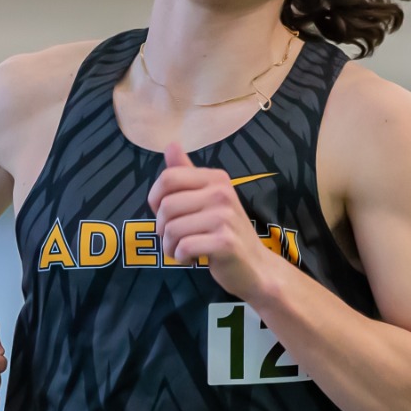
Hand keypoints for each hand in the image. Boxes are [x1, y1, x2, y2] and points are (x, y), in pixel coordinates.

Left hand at [146, 143, 275, 299]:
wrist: (255, 266)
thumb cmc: (225, 232)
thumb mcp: (207, 198)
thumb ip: (187, 174)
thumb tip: (170, 144)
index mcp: (216, 178)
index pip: (168, 178)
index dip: (155, 199)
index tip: (164, 215)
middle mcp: (222, 193)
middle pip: (166, 206)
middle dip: (161, 229)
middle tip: (174, 238)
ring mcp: (225, 217)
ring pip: (172, 229)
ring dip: (169, 247)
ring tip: (182, 251)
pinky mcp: (225, 242)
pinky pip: (184, 247)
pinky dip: (180, 257)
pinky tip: (191, 258)